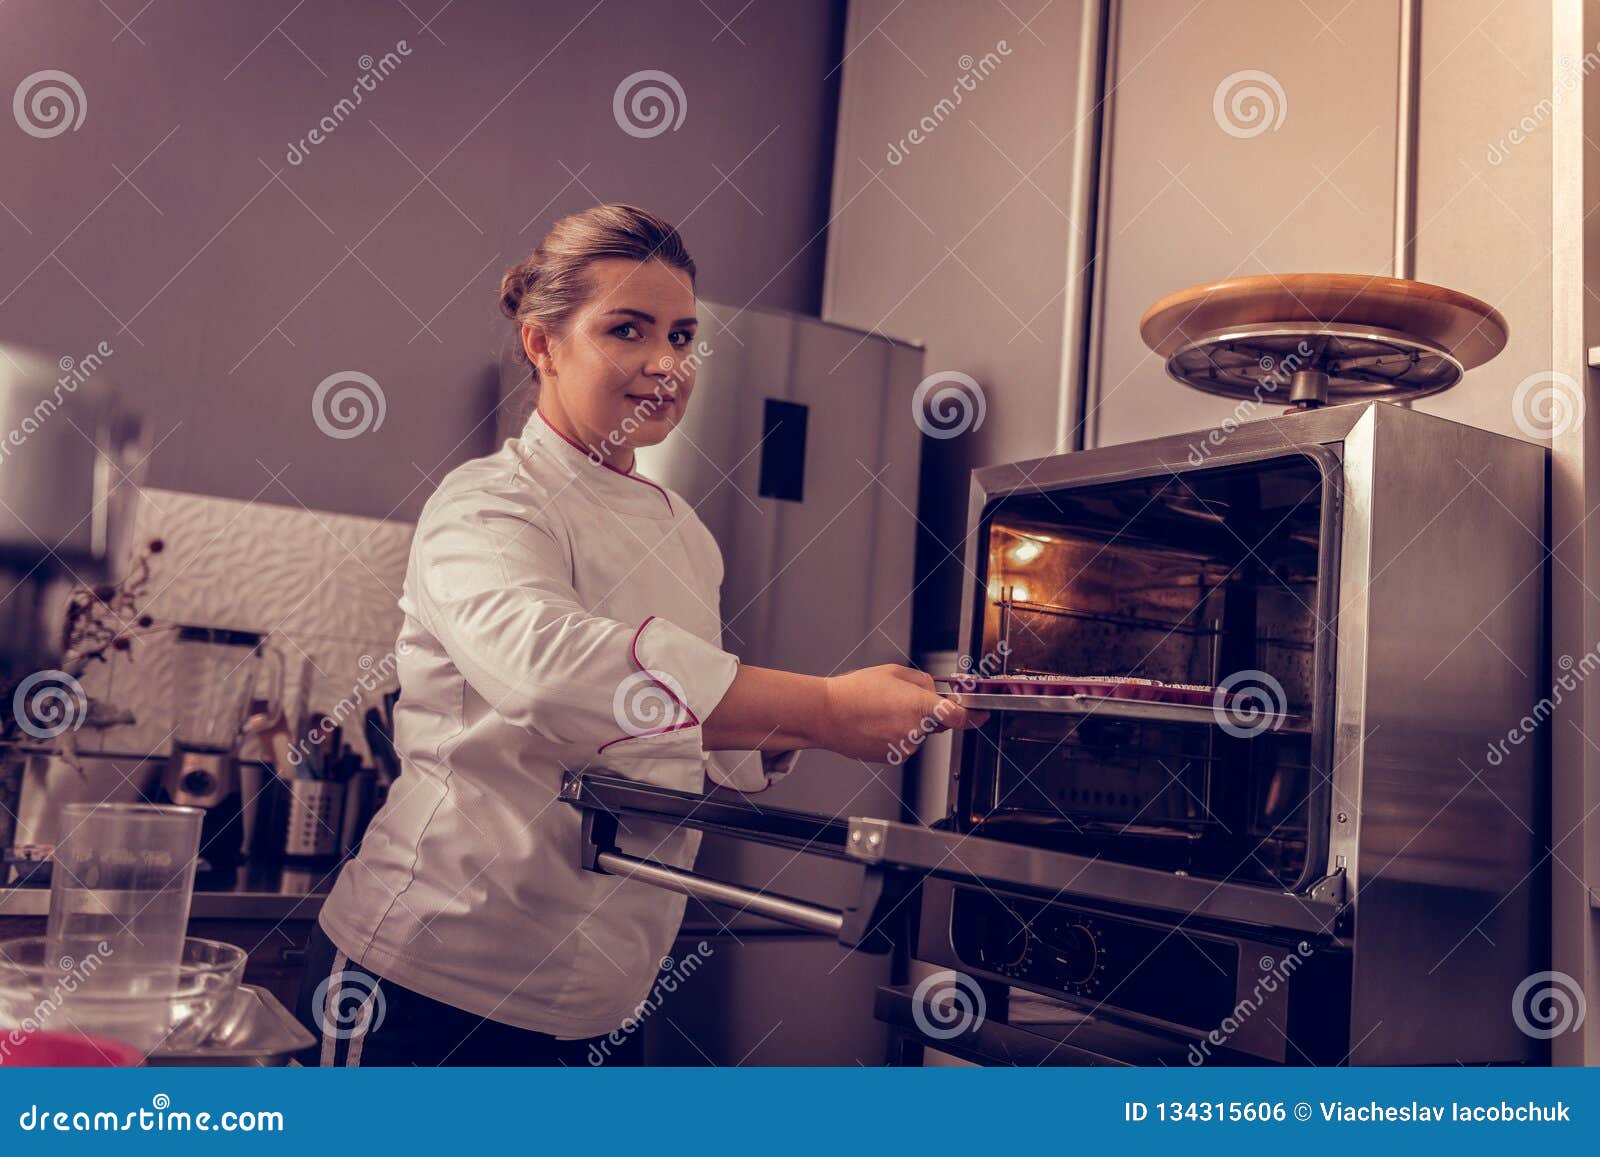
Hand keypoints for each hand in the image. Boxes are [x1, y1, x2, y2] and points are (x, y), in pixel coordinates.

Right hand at [817, 664, 988, 762]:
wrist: (826, 715)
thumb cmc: (855, 691)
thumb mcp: (894, 672)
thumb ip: (923, 682)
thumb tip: (934, 693)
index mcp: (919, 705)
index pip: (959, 717)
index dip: (973, 716)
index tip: (981, 715)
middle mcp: (915, 730)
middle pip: (936, 722)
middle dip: (927, 712)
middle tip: (900, 701)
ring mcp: (904, 747)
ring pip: (919, 734)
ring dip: (909, 724)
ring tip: (881, 712)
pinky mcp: (893, 757)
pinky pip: (905, 744)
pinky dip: (897, 735)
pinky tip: (877, 723)